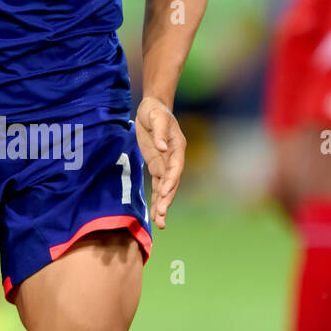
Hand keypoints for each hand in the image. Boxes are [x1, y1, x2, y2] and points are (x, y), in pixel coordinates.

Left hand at [135, 95, 185, 228]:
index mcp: (177, 148)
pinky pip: (157, 186)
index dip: (171, 181)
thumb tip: (162, 147)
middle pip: (172, 183)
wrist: (152, 108)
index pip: (175, 168)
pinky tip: (155, 214)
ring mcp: (165, 165)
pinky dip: (157, 199)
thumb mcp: (156, 117)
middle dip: (167, 200)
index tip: (164, 193)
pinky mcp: (156, 167)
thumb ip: (160, 132)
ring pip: (165, 188)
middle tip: (161, 216)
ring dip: (163, 205)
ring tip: (160, 223)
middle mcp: (174, 159)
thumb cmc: (155, 111)